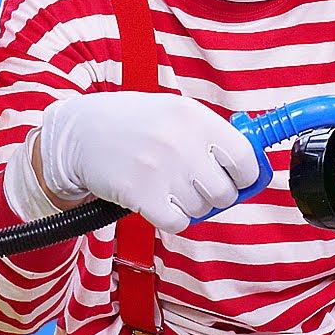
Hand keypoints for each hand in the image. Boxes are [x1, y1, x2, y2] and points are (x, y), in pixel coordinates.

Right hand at [36, 92, 261, 233]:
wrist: (81, 133)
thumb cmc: (137, 123)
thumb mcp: (178, 112)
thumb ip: (214, 135)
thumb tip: (253, 167)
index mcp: (197, 118)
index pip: (245, 158)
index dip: (247, 175)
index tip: (240, 179)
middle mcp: (182, 142)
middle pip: (225, 192)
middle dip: (218, 195)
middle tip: (201, 186)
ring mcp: (161, 170)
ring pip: (202, 209)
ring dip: (192, 206)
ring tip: (172, 188)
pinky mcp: (140, 195)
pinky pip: (177, 222)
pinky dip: (172, 218)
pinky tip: (159, 201)